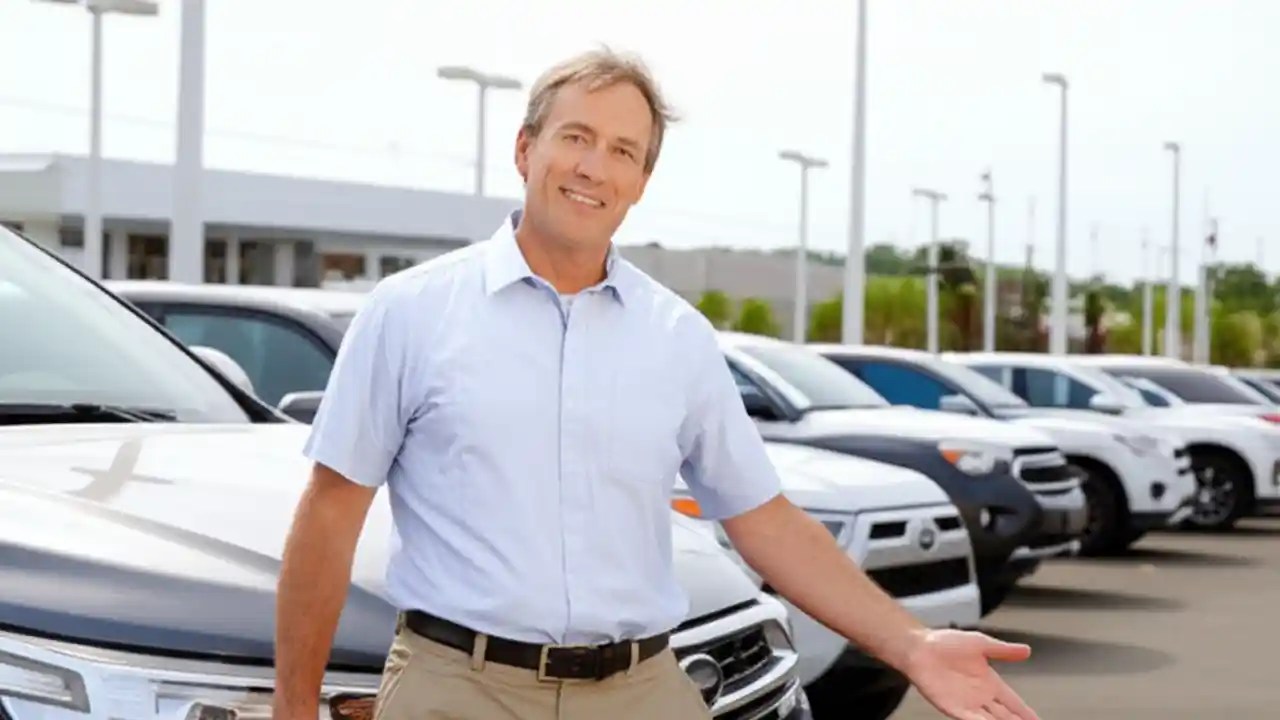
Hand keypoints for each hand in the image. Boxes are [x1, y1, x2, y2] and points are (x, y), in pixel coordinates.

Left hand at [902, 629, 1039, 719]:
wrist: (920, 646)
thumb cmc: (945, 643)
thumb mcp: (980, 644)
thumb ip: (1004, 650)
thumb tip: (1027, 650)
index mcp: (990, 683)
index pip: (1014, 703)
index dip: (1026, 713)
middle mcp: (981, 697)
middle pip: (1006, 717)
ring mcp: (968, 704)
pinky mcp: (952, 708)